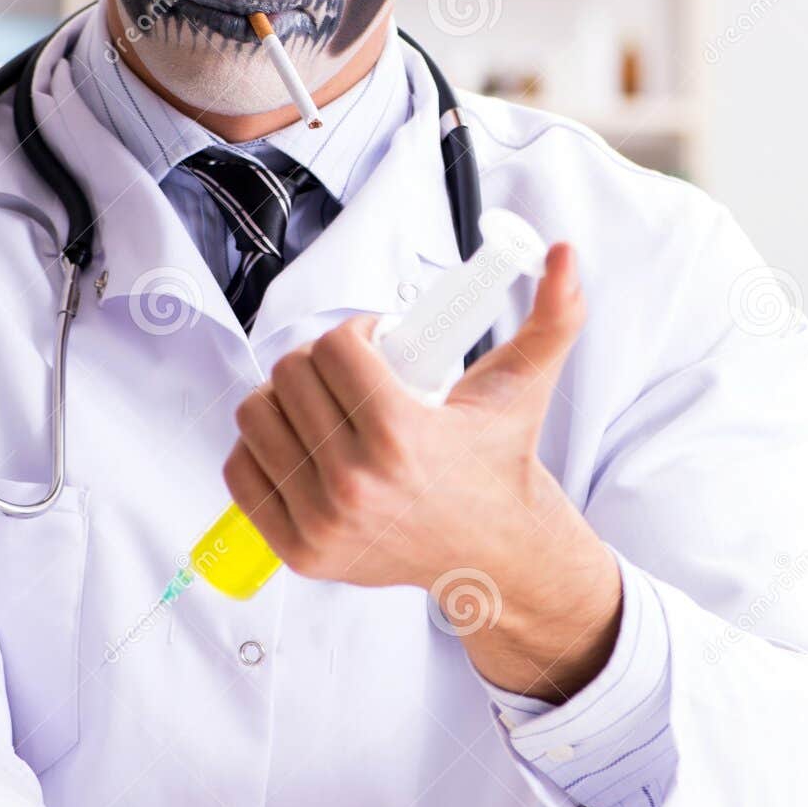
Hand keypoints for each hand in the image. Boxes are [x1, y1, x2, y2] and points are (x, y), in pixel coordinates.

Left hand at [225, 242, 621, 701]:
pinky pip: (241, 471)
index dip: (355, 332)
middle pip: (291, 376)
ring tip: (323, 403)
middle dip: (319, 361)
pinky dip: (261, 448)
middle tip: (349, 372)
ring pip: (257, 416)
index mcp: (402, 437)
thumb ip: (554, 316)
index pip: (335, 347)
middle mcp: (356, 485)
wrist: (492, 550)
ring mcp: (321, 522)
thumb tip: (566, 255)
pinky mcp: (297, 550)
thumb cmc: (496, 462)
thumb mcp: (526, 385)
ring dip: (283, 398)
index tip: (374, 343)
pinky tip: (300, 441)